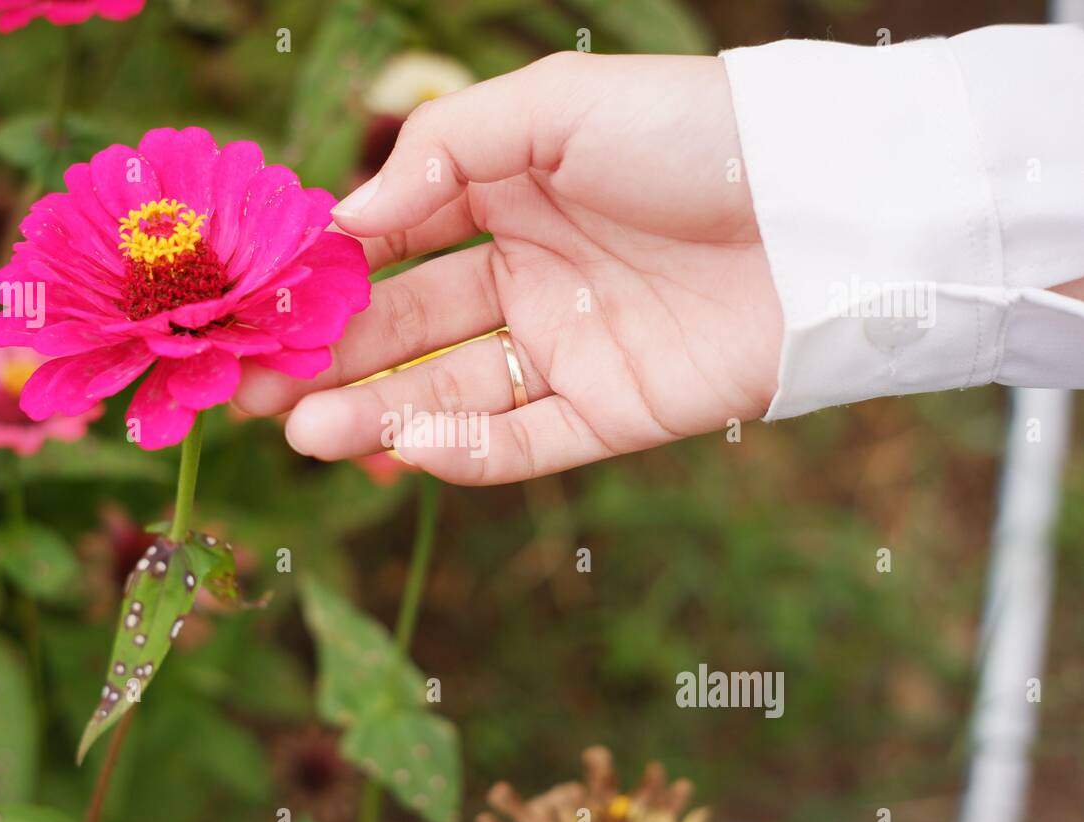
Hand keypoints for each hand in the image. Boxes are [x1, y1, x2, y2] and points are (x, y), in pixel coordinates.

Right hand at [233, 52, 783, 483]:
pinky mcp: (615, 414)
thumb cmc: (691, 134)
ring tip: (307, 433)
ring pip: (454, 394)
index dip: (333, 277)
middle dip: (334, 363)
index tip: (269, 304)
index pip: (398, 247)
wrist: (825, 208)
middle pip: (411, 332)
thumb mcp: (557, 107)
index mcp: (509, 200)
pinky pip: (526, 443)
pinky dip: (465, 452)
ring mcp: (570, 351)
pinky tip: (407, 448)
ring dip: (378, 417)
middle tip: (259, 395)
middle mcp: (531, 278)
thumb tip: (351, 219)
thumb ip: (446, 151)